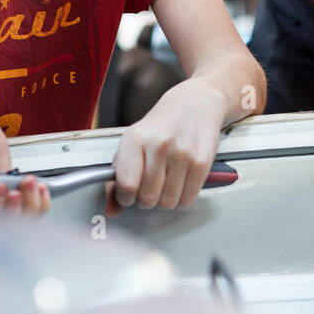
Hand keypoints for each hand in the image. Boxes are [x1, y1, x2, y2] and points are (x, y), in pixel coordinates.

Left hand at [106, 80, 225, 216]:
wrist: (196, 102)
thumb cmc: (162, 125)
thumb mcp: (133, 143)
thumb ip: (118, 177)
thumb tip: (112, 210)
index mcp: (135, 139)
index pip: (126, 185)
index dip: (125, 198)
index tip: (128, 195)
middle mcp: (158, 145)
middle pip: (147, 199)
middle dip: (146, 200)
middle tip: (150, 188)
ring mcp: (182, 153)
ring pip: (168, 202)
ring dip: (165, 200)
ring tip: (166, 184)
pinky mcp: (202, 162)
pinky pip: (188, 199)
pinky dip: (182, 199)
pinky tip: (180, 184)